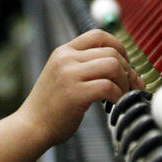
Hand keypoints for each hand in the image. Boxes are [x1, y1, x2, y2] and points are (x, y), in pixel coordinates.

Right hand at [16, 28, 144, 148]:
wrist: (31, 127)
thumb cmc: (51, 107)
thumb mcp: (64, 76)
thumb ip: (87, 67)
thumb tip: (128, 69)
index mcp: (63, 51)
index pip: (98, 35)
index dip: (118, 46)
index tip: (124, 63)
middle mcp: (66, 59)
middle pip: (111, 52)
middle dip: (127, 69)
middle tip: (130, 86)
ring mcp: (69, 75)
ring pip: (113, 66)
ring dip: (125, 82)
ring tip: (121, 96)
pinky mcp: (75, 94)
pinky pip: (108, 87)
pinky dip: (118, 96)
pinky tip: (114, 104)